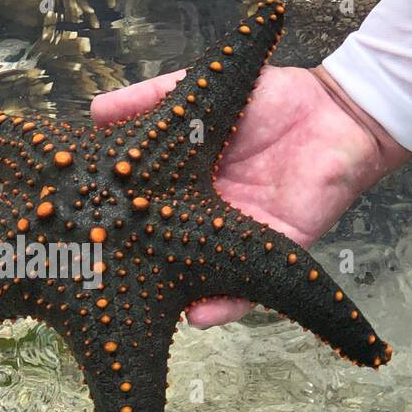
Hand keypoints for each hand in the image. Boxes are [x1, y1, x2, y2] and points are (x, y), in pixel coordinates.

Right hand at [91, 62, 409, 327]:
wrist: (335, 110)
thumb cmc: (268, 99)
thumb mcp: (195, 94)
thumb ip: (147, 99)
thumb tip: (91, 110)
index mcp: (182, 186)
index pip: (139, 212)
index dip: (110, 225)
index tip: (75, 241)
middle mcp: (205, 219)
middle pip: (164, 253)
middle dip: (136, 272)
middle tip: (99, 289)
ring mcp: (238, 239)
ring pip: (200, 279)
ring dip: (174, 300)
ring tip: (144, 317)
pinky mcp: (275, 249)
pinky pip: (250, 288)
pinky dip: (226, 307)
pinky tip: (201, 316)